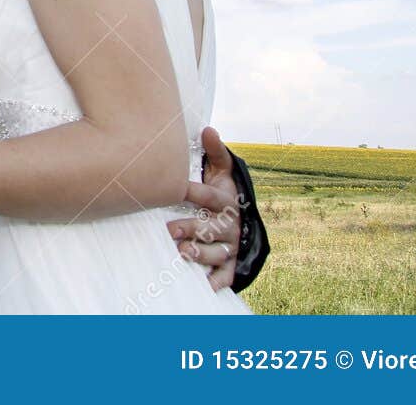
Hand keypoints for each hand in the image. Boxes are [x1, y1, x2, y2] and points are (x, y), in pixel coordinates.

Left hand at [166, 126, 241, 290]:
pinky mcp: (230, 265)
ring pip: (217, 252)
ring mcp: (230, 246)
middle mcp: (230, 225)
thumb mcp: (224, 172)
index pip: (210, 196)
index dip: (194, 192)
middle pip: (211, 228)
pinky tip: (203, 286)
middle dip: (192, 229)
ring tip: (182, 254)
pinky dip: (216, 282)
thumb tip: (208, 128)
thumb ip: (216, 152)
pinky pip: (225, 276)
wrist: (246, 223)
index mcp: (226, 201)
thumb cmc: (225, 193)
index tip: (176, 188)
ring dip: (201, 254)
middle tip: (170, 230)